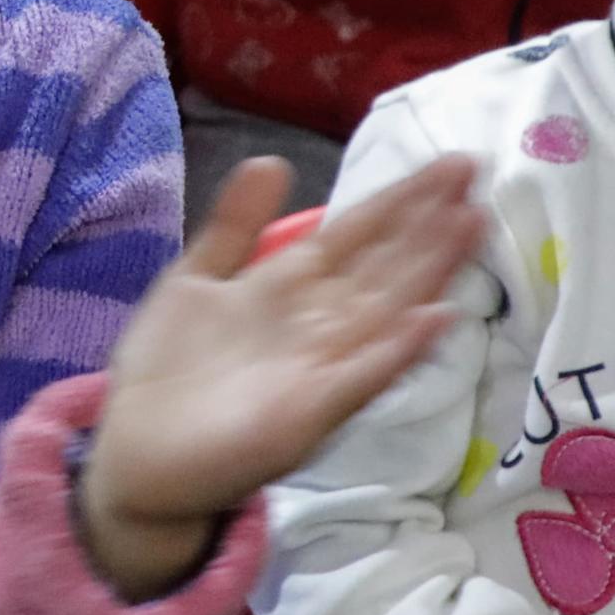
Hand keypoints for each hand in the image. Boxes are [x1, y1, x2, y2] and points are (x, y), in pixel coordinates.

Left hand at [76, 155, 484, 598]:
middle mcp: (317, 322)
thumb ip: (234, 225)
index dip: (400, 200)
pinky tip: (435, 319)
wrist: (139, 454)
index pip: (356, 234)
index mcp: (289, 286)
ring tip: (471, 224)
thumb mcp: (196, 280)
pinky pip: (363, 374)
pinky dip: (398, 349)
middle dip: (426, 223)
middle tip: (474, 174)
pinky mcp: (310, 410)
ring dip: (428, 269)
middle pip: (383, 265)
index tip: (450, 162)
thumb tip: (271, 160)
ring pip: (386, 308)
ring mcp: (319, 365)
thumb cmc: (171, 369)